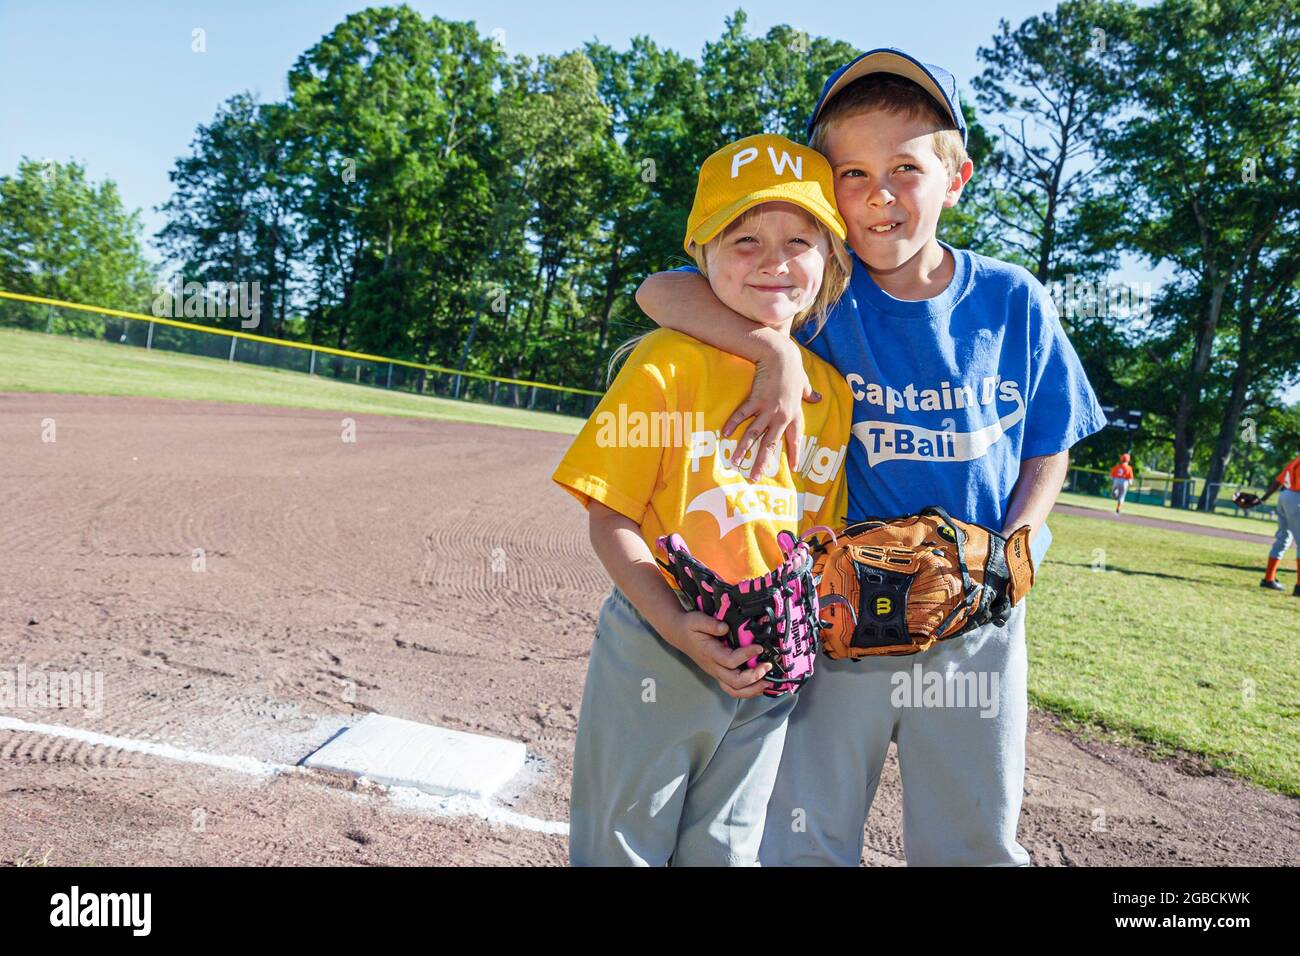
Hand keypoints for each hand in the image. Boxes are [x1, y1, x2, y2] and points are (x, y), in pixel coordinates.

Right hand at [665, 611, 772, 698]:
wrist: (679, 634)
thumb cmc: (689, 626)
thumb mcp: (696, 620)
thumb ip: (710, 624)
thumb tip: (725, 627)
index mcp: (709, 653)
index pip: (730, 660)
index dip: (747, 655)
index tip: (760, 647)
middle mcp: (713, 667)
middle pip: (735, 681)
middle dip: (754, 677)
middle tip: (768, 666)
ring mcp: (716, 673)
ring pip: (734, 691)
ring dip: (753, 689)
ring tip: (768, 682)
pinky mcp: (719, 674)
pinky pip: (733, 689)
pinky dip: (748, 690)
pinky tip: (760, 684)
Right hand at [723, 337, 817, 480]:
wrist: (781, 355)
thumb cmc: (792, 368)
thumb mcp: (804, 383)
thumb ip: (809, 393)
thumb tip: (818, 398)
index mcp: (794, 413)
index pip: (795, 439)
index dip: (794, 454)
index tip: (794, 469)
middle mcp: (781, 416)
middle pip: (771, 444)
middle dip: (762, 462)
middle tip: (755, 478)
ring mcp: (767, 409)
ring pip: (754, 434)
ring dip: (744, 450)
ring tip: (735, 463)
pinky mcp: (755, 400)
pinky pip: (742, 415)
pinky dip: (733, 424)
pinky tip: (725, 434)